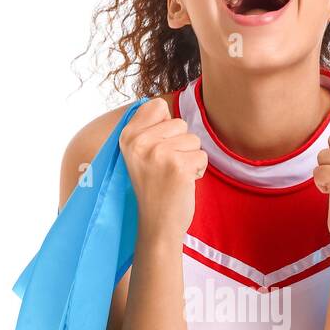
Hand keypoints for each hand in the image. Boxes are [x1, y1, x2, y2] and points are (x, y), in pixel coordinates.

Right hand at [119, 98, 208, 240]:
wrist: (156, 226)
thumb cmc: (153, 188)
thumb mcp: (139, 155)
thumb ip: (147, 129)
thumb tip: (160, 103)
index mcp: (127, 136)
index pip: (157, 105)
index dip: (166, 126)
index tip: (158, 148)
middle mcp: (139, 142)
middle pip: (179, 123)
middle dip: (180, 145)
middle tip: (165, 169)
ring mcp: (158, 153)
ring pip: (193, 139)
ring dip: (190, 158)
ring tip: (173, 177)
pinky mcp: (178, 166)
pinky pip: (203, 156)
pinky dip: (198, 171)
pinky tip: (182, 184)